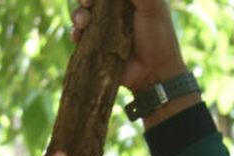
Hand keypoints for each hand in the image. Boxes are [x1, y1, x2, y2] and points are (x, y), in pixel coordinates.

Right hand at [70, 0, 187, 92]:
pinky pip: (79, 37)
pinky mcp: (96, 47)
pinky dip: (75, 34)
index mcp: (127, 1)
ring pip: (82, 16)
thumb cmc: (158, 36)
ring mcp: (103, 30)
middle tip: (87, 2)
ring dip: (78, 15)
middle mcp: (113, 13)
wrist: (154, 71)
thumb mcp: (152, 6)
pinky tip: (78, 36)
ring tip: (83, 23)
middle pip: (92, 1)